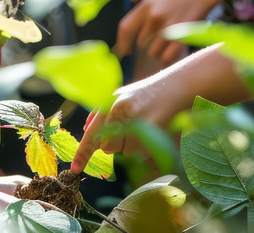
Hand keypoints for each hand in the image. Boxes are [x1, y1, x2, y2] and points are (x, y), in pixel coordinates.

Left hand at [70, 71, 191, 173]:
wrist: (178, 85)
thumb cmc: (149, 93)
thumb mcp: (123, 96)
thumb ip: (103, 113)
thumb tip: (87, 130)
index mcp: (111, 102)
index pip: (93, 132)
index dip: (83, 152)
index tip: (74, 169)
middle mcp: (120, 109)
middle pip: (109, 147)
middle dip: (119, 144)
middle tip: (133, 128)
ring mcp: (136, 119)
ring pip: (127, 152)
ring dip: (135, 146)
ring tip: (146, 126)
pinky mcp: (152, 129)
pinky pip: (142, 152)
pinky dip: (148, 148)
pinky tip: (155, 131)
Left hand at [116, 0, 222, 64]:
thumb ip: (144, 14)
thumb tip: (134, 35)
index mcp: (145, 5)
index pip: (125, 29)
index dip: (122, 43)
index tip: (126, 51)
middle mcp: (154, 16)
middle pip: (141, 44)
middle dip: (148, 44)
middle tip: (159, 38)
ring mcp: (168, 27)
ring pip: (153, 52)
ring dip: (159, 51)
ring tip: (169, 41)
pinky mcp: (181, 36)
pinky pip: (167, 57)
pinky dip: (169, 57)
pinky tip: (174, 51)